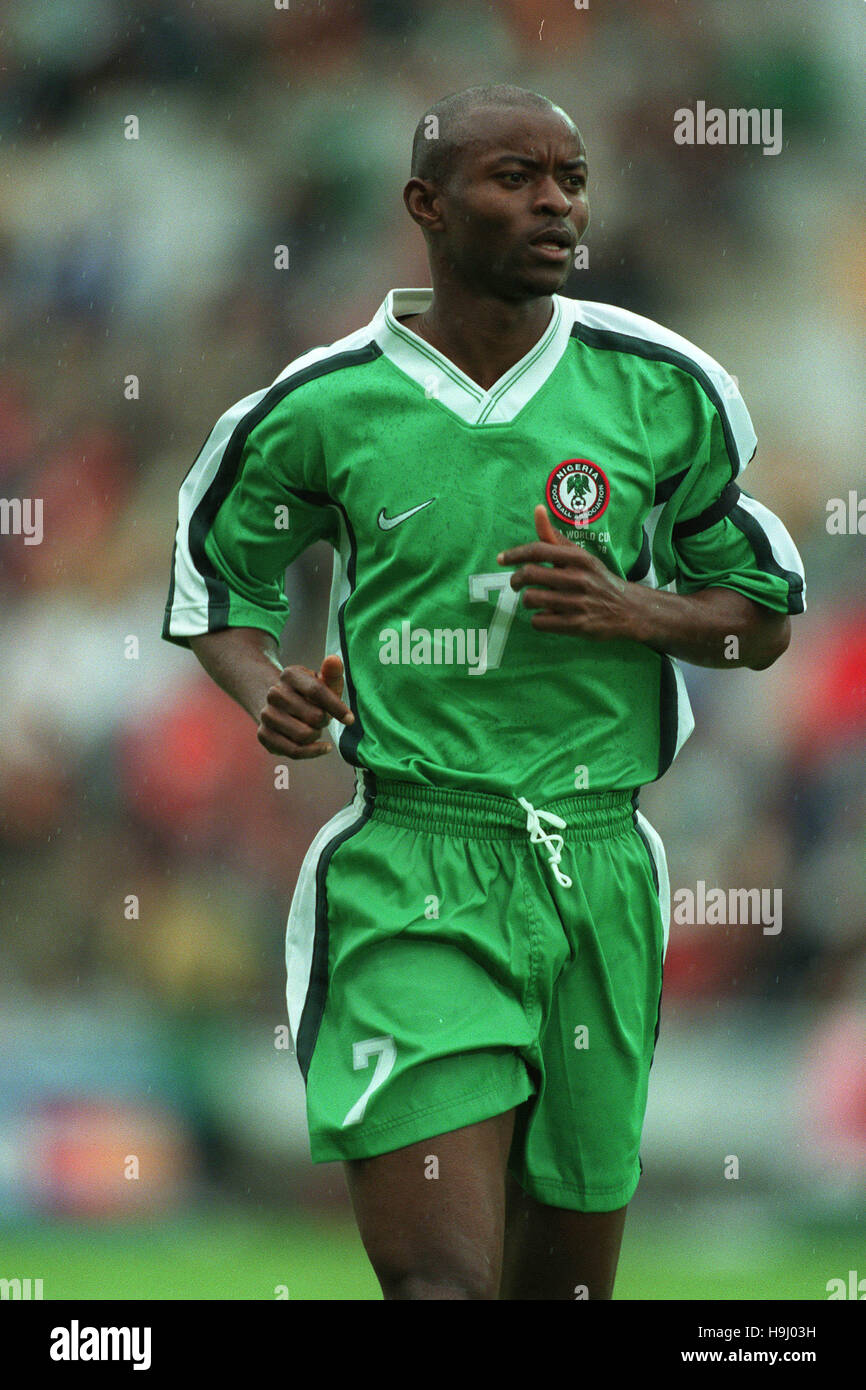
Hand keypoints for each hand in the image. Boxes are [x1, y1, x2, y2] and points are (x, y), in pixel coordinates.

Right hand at [257, 653, 354, 756]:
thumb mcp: (321, 681)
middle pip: (314, 716)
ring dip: (317, 735)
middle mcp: (274, 693)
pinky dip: (312, 752)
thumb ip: (332, 673)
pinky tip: (322, 747)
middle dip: (325, 721)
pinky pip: (294, 751)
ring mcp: (266, 714)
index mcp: (290, 675)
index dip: (336, 707)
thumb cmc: (308, 694)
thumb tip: (334, 659)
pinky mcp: (263, 734)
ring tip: (315, 728)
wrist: (278, 703)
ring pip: (304, 735)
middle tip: (322, 718)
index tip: (350, 719)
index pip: (317, 691)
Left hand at [497, 504, 637, 640]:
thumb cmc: (597, 579)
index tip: (501, 559)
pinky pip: (541, 622)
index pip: (538, 550)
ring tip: (535, 600)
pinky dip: (537, 619)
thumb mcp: (580, 556)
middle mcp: (579, 578)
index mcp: (578, 558)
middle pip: (530, 574)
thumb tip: (537, 509)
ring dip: (527, 601)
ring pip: (532, 599)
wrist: (629, 610)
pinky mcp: (577, 625)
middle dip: (516, 580)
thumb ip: (555, 537)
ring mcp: (578, 603)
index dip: (515, 554)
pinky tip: (545, 616)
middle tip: (516, 584)